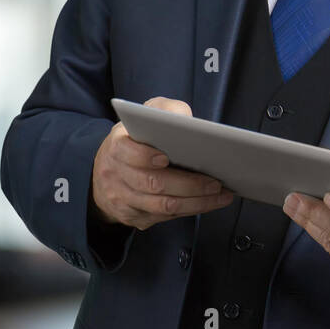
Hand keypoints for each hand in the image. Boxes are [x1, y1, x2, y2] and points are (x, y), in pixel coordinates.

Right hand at [91, 97, 233, 230]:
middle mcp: (115, 174)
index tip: (164, 158)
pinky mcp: (134, 216)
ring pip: (161, 206)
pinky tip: (209, 202)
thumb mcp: (147, 115)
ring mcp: (122, 198)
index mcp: (116, 145)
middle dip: (188, 184)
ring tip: (221, 194)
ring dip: (195, 202)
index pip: (124, 152)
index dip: (143, 156)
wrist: (109, 167)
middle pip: (152, 184)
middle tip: (215, 182)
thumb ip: (166, 111)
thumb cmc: (136, 137)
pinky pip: (164, 217)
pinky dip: (190, 210)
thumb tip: (188, 122)